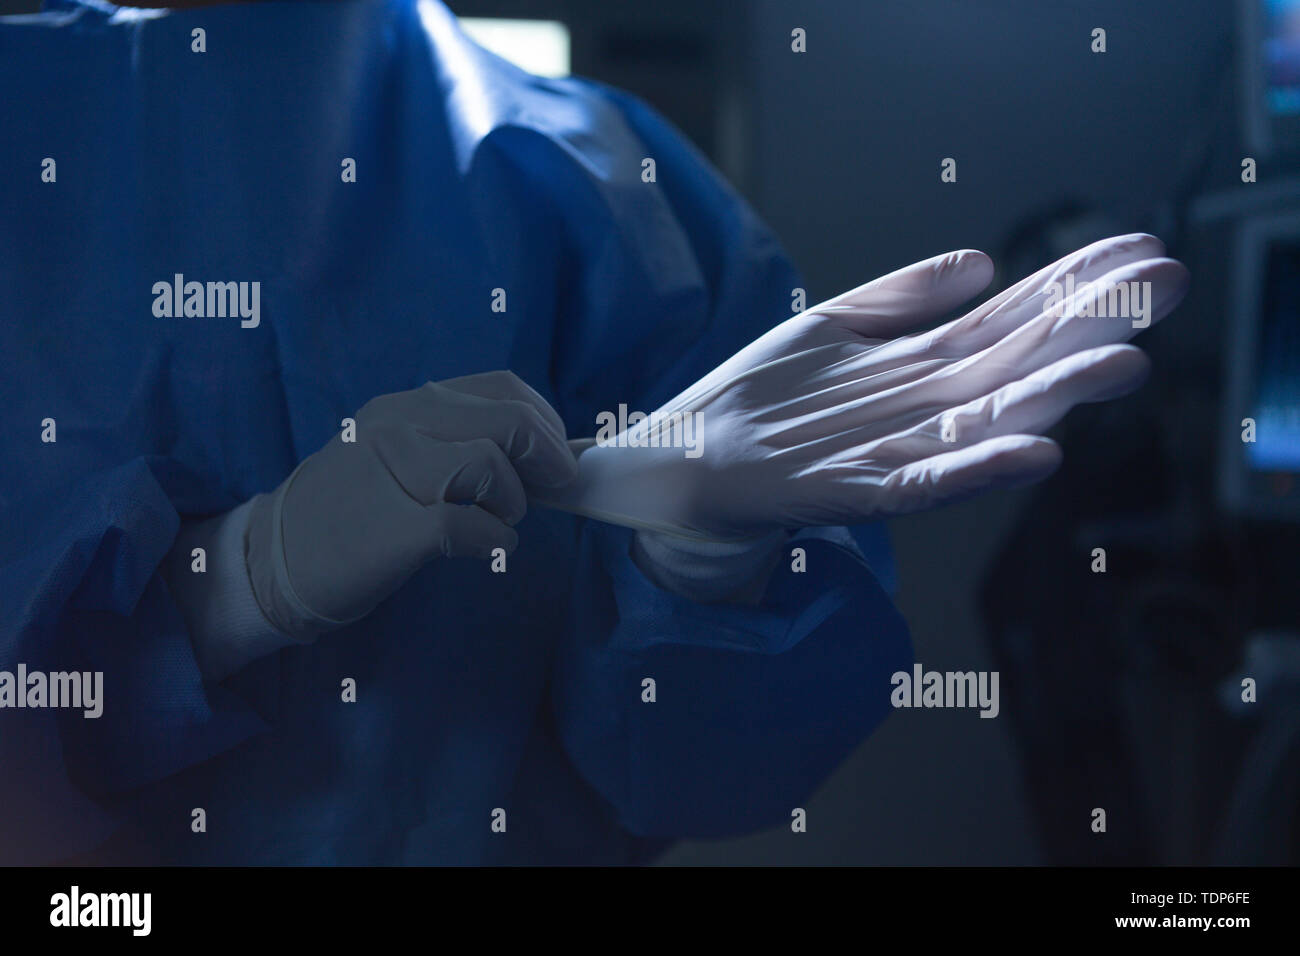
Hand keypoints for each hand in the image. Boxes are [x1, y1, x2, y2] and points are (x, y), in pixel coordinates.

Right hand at [248, 371, 576, 635]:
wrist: (271, 561)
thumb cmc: (345, 513)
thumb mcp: (394, 454)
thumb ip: (454, 442)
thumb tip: (538, 455)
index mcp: (406, 405)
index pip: (501, 387)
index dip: (545, 418)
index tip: (559, 450)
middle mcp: (401, 426)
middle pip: (509, 421)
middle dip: (549, 455)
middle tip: (557, 487)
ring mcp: (395, 473)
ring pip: (492, 466)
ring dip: (514, 501)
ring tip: (499, 521)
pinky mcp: (396, 528)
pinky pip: (473, 526)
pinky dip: (494, 540)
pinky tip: (488, 548)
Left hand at [532, 234, 1188, 540]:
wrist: (683, 456)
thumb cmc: (761, 397)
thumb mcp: (833, 326)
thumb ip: (904, 296)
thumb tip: (981, 260)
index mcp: (921, 365)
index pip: (1012, 316)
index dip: (1073, 284)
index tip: (1137, 250)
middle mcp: (922, 407)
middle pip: (1017, 360)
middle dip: (1089, 324)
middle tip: (1164, 285)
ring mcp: (892, 450)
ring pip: (986, 419)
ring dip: (1054, 394)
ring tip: (1120, 363)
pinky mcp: (850, 490)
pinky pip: (922, 481)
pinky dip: (974, 468)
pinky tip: (1030, 450)